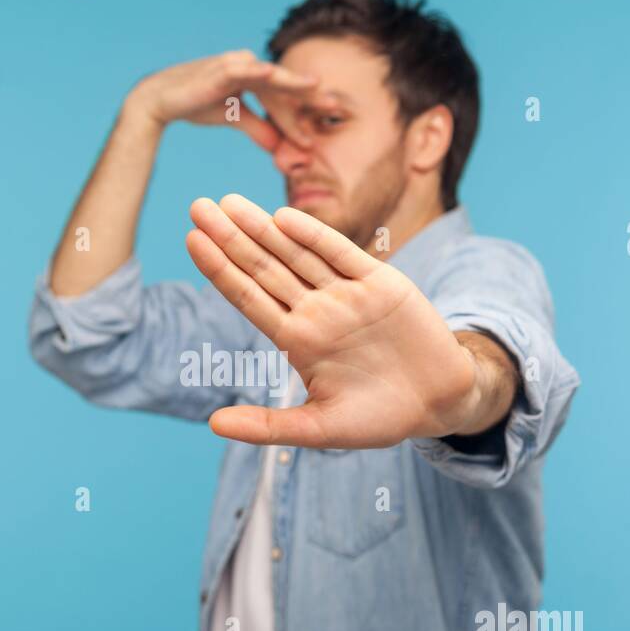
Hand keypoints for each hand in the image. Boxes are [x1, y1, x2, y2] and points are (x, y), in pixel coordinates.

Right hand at [126, 50, 318, 151]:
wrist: (161, 101)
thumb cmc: (196, 105)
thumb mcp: (234, 118)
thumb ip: (258, 128)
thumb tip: (279, 146)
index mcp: (252, 76)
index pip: (282, 96)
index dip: (300, 113)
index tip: (320, 129)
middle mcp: (247, 64)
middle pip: (284, 83)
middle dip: (309, 96)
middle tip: (335, 105)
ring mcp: (235, 63)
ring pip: (271, 77)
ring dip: (293, 86)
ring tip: (316, 89)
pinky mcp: (221, 68)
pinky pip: (246, 71)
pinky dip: (262, 73)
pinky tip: (276, 75)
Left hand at [185, 194, 481, 448]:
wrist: (438, 401)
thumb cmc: (377, 417)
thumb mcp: (318, 427)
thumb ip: (267, 425)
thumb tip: (213, 425)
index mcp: (297, 340)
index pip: (248, 298)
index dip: (220, 270)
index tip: (191, 241)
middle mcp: (316, 311)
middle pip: (264, 268)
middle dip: (230, 238)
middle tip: (197, 206)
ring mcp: (347, 294)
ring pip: (296, 255)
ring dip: (263, 228)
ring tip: (228, 203)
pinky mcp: (380, 283)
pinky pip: (341, 254)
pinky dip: (314, 237)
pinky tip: (284, 219)